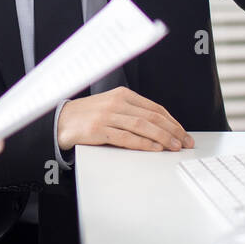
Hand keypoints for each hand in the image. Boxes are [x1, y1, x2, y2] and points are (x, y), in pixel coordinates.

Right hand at [56, 87, 193, 152]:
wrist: (60, 121)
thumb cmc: (88, 116)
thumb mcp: (111, 107)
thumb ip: (132, 113)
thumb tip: (159, 129)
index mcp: (122, 95)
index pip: (154, 108)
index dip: (172, 121)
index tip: (182, 132)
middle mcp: (117, 103)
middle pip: (152, 117)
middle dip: (172, 130)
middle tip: (184, 142)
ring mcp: (107, 116)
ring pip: (142, 126)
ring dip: (162, 137)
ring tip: (173, 147)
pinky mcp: (99, 130)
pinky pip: (126, 137)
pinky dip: (143, 143)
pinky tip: (154, 148)